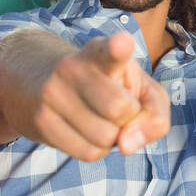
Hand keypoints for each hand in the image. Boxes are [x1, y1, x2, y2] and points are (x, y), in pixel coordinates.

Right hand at [30, 31, 170, 160]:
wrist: (43, 83)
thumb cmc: (109, 86)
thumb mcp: (141, 89)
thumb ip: (154, 113)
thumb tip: (126, 146)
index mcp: (102, 53)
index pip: (109, 50)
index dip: (118, 48)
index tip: (123, 43)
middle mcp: (73, 67)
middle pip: (120, 109)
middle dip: (129, 117)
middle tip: (118, 106)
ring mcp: (53, 93)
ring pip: (105, 137)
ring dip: (113, 138)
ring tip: (100, 117)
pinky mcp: (41, 120)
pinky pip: (88, 152)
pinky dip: (97, 150)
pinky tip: (87, 131)